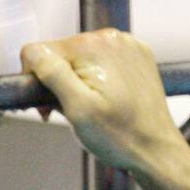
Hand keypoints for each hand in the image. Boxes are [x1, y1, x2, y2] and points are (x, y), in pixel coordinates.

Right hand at [21, 28, 189, 172]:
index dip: (38, 80)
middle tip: (72, 111)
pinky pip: (103, 62)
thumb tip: (32, 53)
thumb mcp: (77, 109)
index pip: (40, 51)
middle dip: (60, 82)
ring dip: (79, 82)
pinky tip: (107, 100)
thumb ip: (52, 74)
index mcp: (93, 47)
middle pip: (62, 54)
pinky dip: (99, 79)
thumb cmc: (121, 137)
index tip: (49, 105)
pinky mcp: (137, 57)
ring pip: (81, 59)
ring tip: (93, 108)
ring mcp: (127, 46)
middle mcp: (112, 39)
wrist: (156, 151)